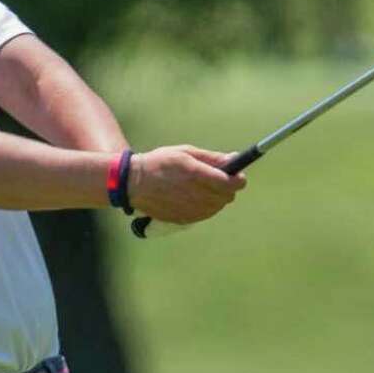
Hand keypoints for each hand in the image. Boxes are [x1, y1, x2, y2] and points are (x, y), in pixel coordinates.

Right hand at [128, 147, 244, 225]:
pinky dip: (206, 207)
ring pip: (217, 207)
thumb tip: (233, 158)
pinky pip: (205, 215)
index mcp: (197, 174)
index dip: (238, 179)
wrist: (134, 183)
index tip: (238, 176)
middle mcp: (196, 194)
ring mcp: (190, 209)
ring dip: (217, 198)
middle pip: (227, 197)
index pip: (231, 183)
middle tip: (218, 180)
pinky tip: (195, 198)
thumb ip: (211, 158)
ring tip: (203, 188)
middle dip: (227, 188)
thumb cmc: (160, 163)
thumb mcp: (186, 153)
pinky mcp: (184, 219)